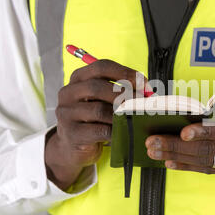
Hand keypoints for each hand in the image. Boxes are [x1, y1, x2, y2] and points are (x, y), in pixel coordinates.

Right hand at [45, 60, 145, 189]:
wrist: (74, 147)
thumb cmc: (94, 119)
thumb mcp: (103, 101)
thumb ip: (120, 91)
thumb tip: (148, 92)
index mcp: (78, 78)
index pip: (102, 66)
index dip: (126, 73)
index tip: (144, 84)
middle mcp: (68, 93)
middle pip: (98, 87)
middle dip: (125, 94)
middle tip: (143, 103)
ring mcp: (67, 114)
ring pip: (99, 110)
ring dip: (122, 114)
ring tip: (136, 118)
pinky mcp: (72, 134)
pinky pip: (100, 131)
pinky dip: (117, 131)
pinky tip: (125, 132)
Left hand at [145, 78, 214, 187]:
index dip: (205, 133)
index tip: (184, 131)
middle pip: (209, 149)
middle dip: (177, 146)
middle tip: (152, 142)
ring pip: (207, 162)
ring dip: (178, 157)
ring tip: (154, 153)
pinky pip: (213, 170)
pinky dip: (191, 167)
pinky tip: (172, 163)